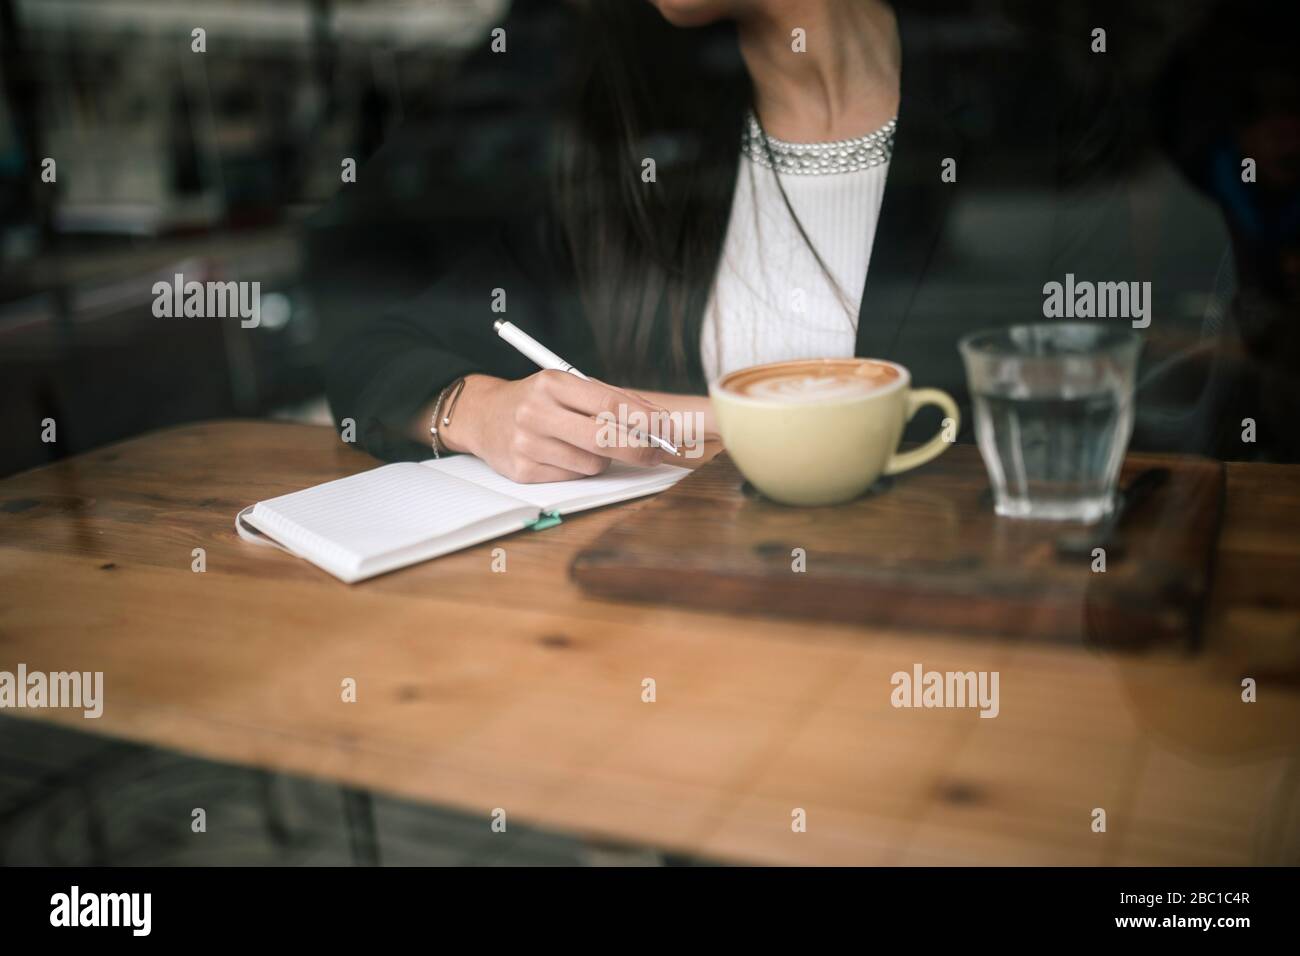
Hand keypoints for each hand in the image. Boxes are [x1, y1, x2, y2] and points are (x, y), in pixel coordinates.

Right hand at [440, 372, 669, 481]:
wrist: (483, 416)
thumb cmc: (538, 400)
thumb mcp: (568, 386)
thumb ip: (611, 399)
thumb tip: (656, 420)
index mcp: (552, 383)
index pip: (609, 404)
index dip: (644, 420)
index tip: (666, 429)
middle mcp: (536, 412)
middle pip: (604, 438)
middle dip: (640, 448)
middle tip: (658, 452)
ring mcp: (527, 444)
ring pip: (592, 463)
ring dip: (603, 458)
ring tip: (588, 444)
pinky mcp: (522, 471)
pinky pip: (572, 476)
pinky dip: (579, 469)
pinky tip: (564, 454)